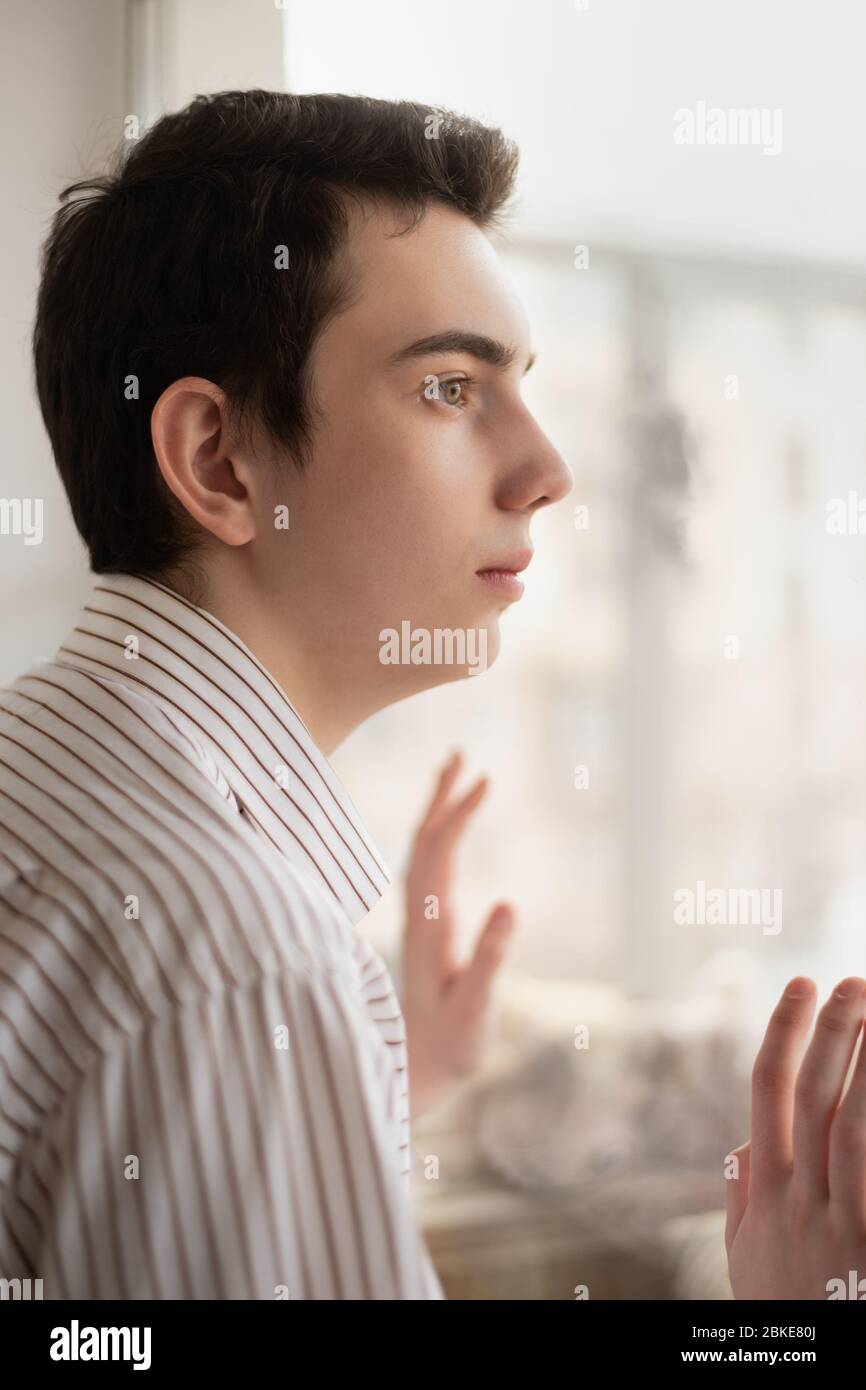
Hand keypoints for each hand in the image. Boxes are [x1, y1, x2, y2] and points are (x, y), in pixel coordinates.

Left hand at [401, 750, 514, 1118]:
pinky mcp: (423, 930)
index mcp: (430, 926)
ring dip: (436, 811)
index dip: (458, 812)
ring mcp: (417, 921)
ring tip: (455, 775)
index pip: (439, 852)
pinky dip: (436, 837)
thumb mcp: (476, 1007)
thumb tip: (510, 903)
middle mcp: (418, 916)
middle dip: (440, 795)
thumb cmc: (450, 1046)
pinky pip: (425, 868)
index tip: (484, 779)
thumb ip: (490, 957)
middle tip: (463, 753)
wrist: (414, 1072)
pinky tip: (447, 830)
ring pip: (419, 852)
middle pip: (422, 840)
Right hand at [726, 975, 865, 1298]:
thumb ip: (741, 1200)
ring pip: (856, 1127)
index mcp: (765, 1191)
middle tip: (854, 980)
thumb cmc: (786, 1316)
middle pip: (815, 1096)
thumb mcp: (748, 1263)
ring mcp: (842, 1222)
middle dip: (835, 1032)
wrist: (814, 1367)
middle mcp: (801, 1198)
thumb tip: (742, 1147)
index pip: (767, 1089)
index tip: (802, 984)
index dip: (783, 1031)